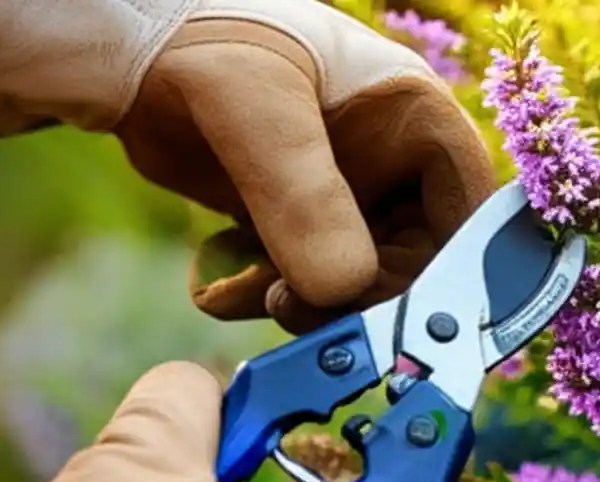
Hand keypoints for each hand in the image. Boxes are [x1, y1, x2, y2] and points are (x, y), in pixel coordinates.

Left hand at [0, 0, 498, 332]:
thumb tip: (343, 290)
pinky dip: (268, 298)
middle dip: (361, 302)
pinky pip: (308, 284)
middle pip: (417, 265)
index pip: (469, 216)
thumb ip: (303, 196)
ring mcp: (348, 199)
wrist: (130, 49)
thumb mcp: (256, 109)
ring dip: (310, 308)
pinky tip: (220, 290)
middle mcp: (395, 166)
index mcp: (417, 121)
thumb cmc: (205, 41)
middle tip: (295, 309)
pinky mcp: (302, 225)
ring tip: (252, 296)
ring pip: (359, 285)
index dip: (450, 276)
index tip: (402, 322)